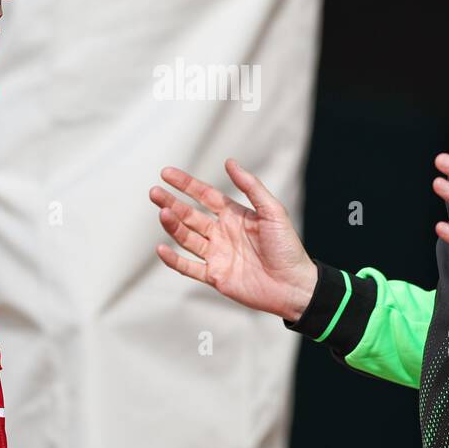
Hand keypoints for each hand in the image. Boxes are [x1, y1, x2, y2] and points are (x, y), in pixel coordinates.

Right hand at [150, 159, 316, 321]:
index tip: (166, 173)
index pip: (204, 195)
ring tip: (161, 213)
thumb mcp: (273, 211)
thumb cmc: (288, 247)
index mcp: (234, 215)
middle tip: (154, 192)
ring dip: (173, 226)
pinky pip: (189, 267)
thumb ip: (251, 186)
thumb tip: (230, 162)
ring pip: (187, 238)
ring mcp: (217, 255)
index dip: (185, 184)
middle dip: (171, 203)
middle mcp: (222, 233)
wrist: (294, 285)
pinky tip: (161, 248)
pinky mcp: (215, 276)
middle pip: (190, 215)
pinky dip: (174, 260)